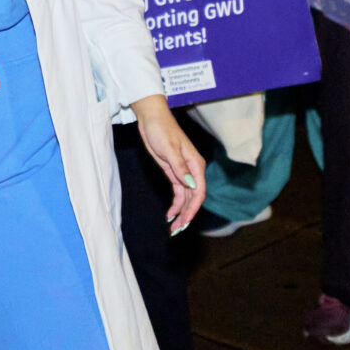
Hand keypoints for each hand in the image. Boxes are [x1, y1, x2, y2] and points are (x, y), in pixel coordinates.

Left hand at [129, 95, 206, 233]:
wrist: (151, 119)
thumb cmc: (162, 130)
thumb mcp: (169, 149)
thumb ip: (180, 168)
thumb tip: (191, 184)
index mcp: (196, 165)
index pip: (198, 191)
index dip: (193, 208)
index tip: (186, 220)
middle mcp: (193, 170)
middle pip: (193, 198)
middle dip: (187, 215)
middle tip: (177, 231)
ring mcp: (183, 172)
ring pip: (186, 198)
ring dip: (181, 213)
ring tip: (174, 228)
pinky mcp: (173, 172)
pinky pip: (178, 193)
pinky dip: (175, 204)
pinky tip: (170, 215)